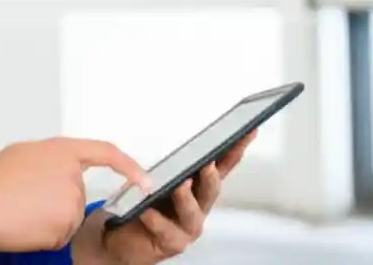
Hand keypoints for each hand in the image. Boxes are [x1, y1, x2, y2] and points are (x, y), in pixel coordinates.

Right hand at [0, 137, 151, 254]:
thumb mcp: (23, 154)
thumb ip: (50, 158)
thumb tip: (57, 169)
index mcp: (61, 151)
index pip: (105, 153)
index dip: (129, 167)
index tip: (144, 180)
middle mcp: (70, 175)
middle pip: (78, 194)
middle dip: (56, 201)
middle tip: (26, 199)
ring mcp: (68, 202)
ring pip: (68, 216)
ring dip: (49, 219)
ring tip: (21, 209)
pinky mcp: (63, 227)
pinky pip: (60, 234)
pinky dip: (44, 235)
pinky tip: (24, 225)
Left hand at [75, 130, 255, 263]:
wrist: (124, 238)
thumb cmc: (145, 204)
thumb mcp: (161, 177)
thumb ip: (173, 162)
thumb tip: (179, 130)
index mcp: (199, 187)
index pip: (222, 165)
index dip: (236, 150)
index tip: (248, 131)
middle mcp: (199, 207)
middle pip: (211, 189)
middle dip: (211, 175)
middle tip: (207, 161)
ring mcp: (188, 226)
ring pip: (192, 211)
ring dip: (186, 197)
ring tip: (180, 184)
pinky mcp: (172, 242)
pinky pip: (165, 230)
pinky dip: (156, 219)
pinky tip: (146, 210)